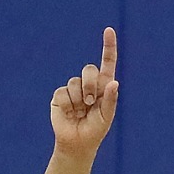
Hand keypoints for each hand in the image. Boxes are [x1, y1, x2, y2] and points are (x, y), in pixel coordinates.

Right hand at [51, 27, 118, 158]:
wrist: (77, 143)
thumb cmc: (95, 130)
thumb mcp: (106, 117)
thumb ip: (111, 100)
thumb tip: (114, 82)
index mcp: (104, 86)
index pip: (107, 62)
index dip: (108, 46)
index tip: (109, 30)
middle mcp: (89, 84)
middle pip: (89, 70)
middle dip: (90, 85)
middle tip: (90, 103)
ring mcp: (73, 89)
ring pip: (75, 82)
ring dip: (79, 99)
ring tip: (80, 112)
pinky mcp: (59, 96)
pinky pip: (63, 93)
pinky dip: (67, 105)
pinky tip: (69, 114)